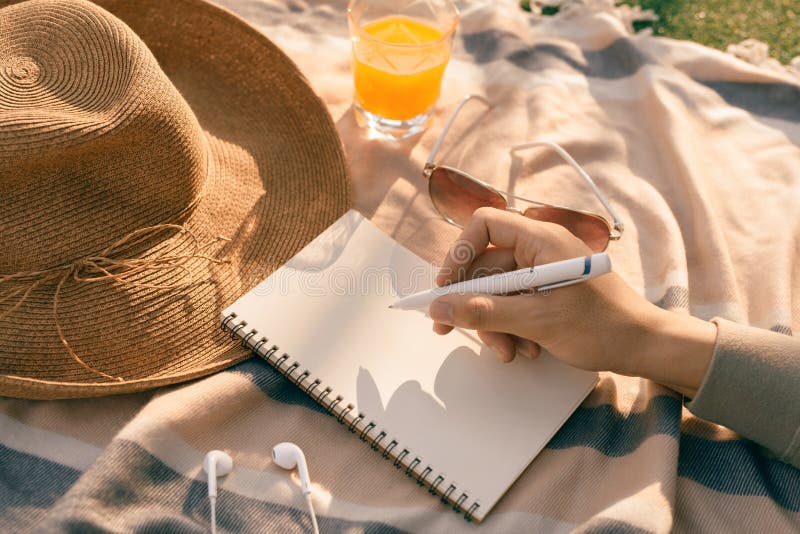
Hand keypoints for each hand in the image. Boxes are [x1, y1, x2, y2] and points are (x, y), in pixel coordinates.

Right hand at [430, 208, 716, 395]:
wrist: (645, 347)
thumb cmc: (600, 327)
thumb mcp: (536, 321)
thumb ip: (483, 312)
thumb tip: (438, 308)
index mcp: (541, 240)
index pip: (484, 225)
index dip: (458, 254)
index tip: (445, 288)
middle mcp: (541, 249)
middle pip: (487, 266)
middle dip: (476, 304)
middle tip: (453, 332)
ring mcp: (545, 271)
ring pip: (499, 291)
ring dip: (496, 323)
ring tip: (510, 352)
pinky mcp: (550, 291)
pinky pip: (516, 303)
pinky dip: (514, 326)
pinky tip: (527, 350)